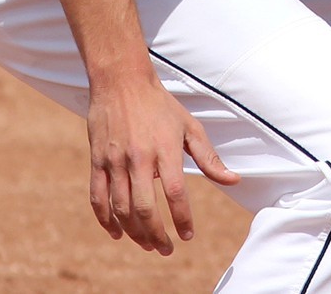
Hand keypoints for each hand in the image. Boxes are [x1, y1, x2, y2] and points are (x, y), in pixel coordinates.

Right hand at [85, 69, 240, 254]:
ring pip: (121, 208)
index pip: (175, 193)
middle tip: (166, 249)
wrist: (121, 81)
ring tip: (147, 244)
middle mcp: (139, 158)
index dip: (182, 219)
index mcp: (165, 149)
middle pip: (145, 208)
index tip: (188, 235)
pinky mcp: (97, 161)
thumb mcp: (190, 127)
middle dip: (156, 235)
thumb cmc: (161, 105)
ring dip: (134, 233)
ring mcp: (115, 161)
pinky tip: (117, 233)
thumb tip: (233, 179)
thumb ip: (209, 158)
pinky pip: (98, 198)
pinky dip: (106, 221)